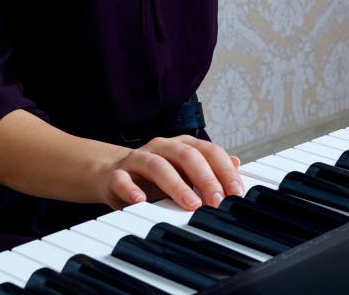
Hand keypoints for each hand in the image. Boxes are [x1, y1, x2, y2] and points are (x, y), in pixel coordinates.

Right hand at [96, 134, 243, 210]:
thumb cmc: (154, 176)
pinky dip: (131, 190)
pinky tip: (140, 201)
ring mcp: (138, 159)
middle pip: (186, 155)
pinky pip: (122, 180)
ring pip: (158, 165)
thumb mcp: (184, 172)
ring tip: (190, 204)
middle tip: (217, 201)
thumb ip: (209, 168)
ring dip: (176, 185)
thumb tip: (237, 163)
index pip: (208, 151)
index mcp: (182, 144)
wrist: (111, 172)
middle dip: (205, 178)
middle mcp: (162, 147)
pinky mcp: (117, 174)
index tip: (236, 192)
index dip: (224, 170)